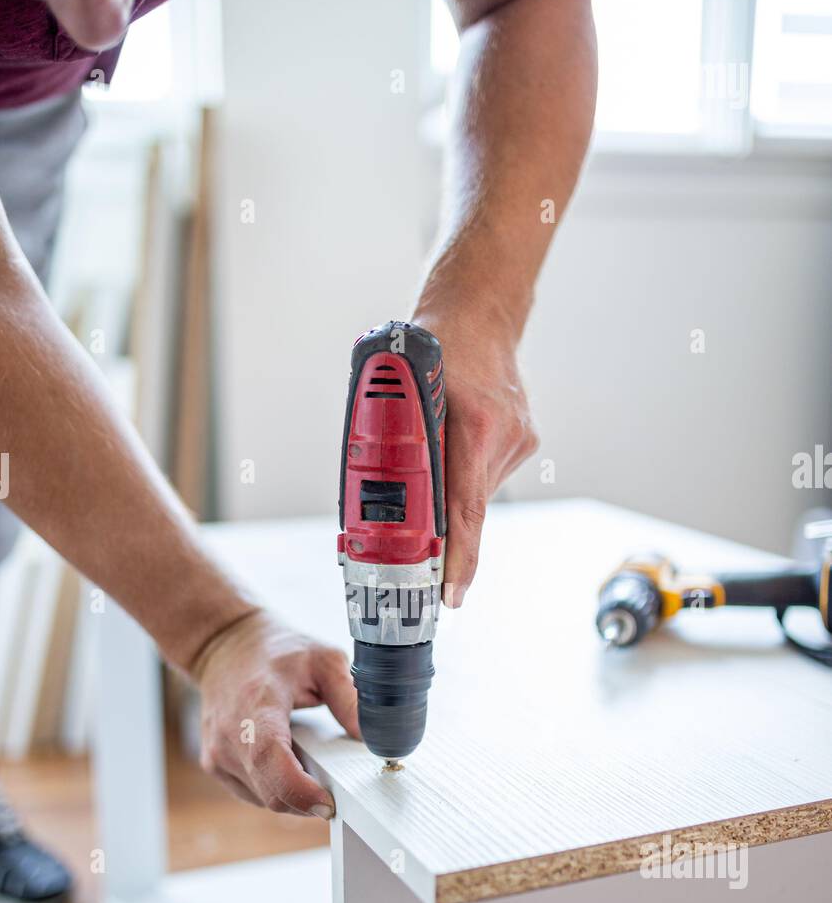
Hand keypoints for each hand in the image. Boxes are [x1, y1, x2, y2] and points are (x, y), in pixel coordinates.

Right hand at [192, 609, 359, 814]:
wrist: (225, 646)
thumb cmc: (275, 651)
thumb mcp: (323, 659)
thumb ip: (349, 697)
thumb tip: (371, 738)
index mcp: (256, 705)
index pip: (269, 759)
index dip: (300, 790)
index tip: (329, 802)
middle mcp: (229, 735)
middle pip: (271, 791)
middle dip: (308, 800)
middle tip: (336, 790)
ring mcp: (217, 754)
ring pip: (263, 799)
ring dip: (293, 796)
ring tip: (310, 766)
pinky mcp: (214, 765)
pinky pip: (252, 794)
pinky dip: (275, 788)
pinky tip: (288, 763)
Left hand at [412, 311, 538, 606]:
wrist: (480, 308)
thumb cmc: (435, 342)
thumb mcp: (404, 386)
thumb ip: (397, 440)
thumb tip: (380, 497)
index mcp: (477, 425)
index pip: (466, 511)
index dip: (457, 559)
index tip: (450, 595)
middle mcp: (504, 436)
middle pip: (467, 507)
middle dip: (441, 529)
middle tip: (420, 550)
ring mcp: (518, 440)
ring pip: (473, 491)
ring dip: (449, 490)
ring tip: (434, 451)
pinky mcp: (523, 440)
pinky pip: (484, 474)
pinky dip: (463, 471)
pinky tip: (455, 443)